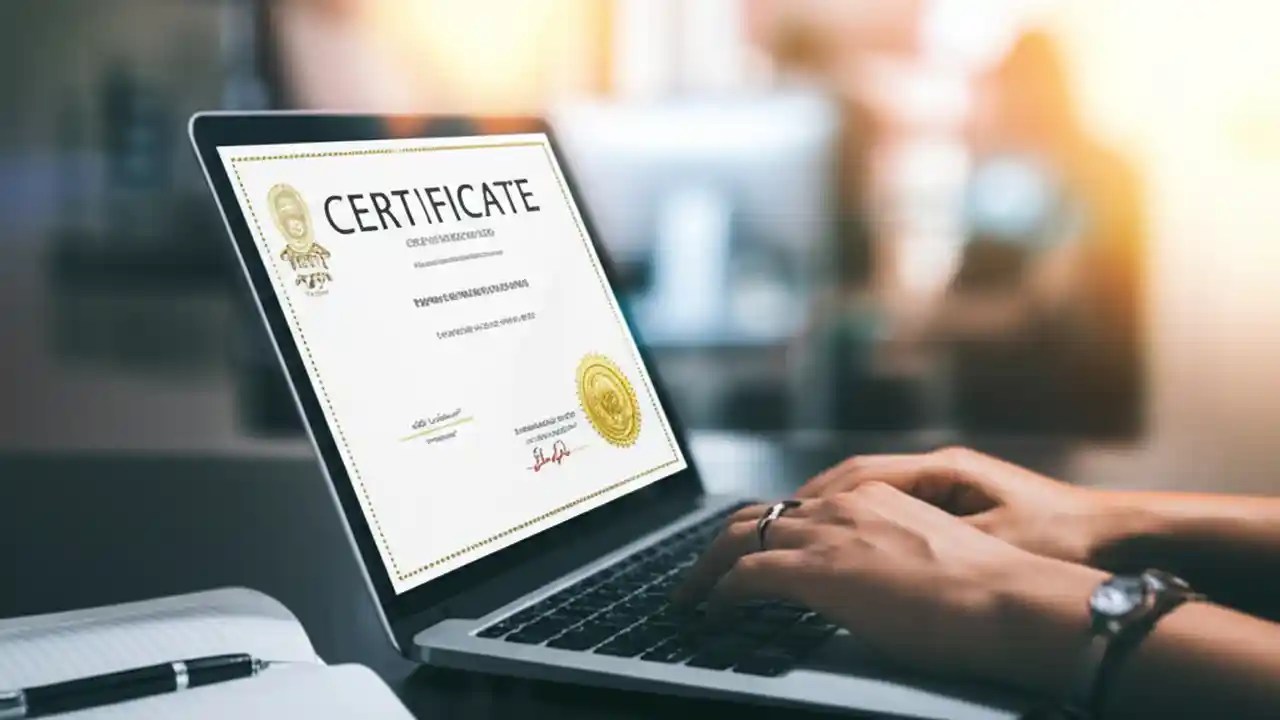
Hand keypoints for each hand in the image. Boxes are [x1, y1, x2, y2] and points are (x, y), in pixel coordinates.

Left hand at [674, 483, 1105, 693]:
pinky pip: (748, 573)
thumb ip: (887, 560)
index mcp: (871, 499)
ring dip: (709, 568)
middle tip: (699, 576)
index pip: (795, 509)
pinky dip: (720, 590)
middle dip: (720, 545)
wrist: (1010, 600)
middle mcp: (844, 506)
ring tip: (692, 595)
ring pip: (742, 538)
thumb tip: (869, 589)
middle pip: (757, 515)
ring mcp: (830, 535)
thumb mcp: (926, 560)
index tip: (744, 556)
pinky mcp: (820, 570)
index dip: (762, 532)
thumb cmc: (986, 594)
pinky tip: (710, 609)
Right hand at [795, 447, 1135, 567]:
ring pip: (873, 487)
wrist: (1115, 532)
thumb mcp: (992, 543)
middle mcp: (941, 466)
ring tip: (797, 531)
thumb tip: (876, 546)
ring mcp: (950, 479)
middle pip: (858, 476)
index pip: (860, 474)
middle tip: (771, 526)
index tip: (780, 519)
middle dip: (812, 500)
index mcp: (943, 469)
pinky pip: (895, 499)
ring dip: (833, 507)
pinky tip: (848, 536)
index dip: (816, 497)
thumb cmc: (1061, 536)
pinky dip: (861, 514)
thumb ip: (933, 539)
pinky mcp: (961, 497)